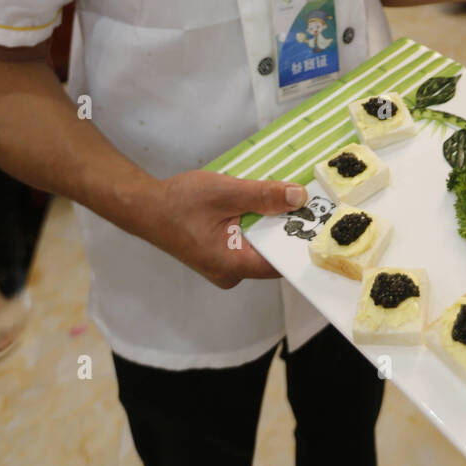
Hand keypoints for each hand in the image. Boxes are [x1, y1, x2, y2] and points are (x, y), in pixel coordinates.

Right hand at [145, 170, 307, 287]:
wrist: (145, 207)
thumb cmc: (180, 202)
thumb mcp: (225, 192)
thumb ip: (263, 196)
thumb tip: (299, 197)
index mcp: (233, 265)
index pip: (280, 261)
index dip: (301, 240)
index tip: (320, 219)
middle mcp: (231, 273)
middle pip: (272, 252)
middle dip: (288, 227)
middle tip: (308, 201)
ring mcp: (224, 266)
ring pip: (260, 245)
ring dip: (271, 222)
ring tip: (288, 197)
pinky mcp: (220, 255)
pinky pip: (247, 241)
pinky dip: (256, 223)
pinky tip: (262, 203)